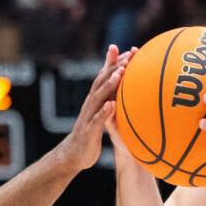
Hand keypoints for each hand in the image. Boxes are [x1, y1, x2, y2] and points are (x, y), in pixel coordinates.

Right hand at [57, 45, 136, 169]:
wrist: (74, 155)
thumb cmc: (91, 134)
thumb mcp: (101, 115)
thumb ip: (110, 101)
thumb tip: (123, 91)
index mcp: (95, 99)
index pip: (106, 76)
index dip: (117, 63)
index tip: (132, 51)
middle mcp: (91, 103)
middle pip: (101, 81)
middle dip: (115, 67)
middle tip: (129, 56)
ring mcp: (89, 116)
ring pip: (98, 97)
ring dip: (109, 85)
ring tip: (120, 74)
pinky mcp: (89, 130)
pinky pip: (97, 120)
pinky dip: (104, 112)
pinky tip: (112, 105)